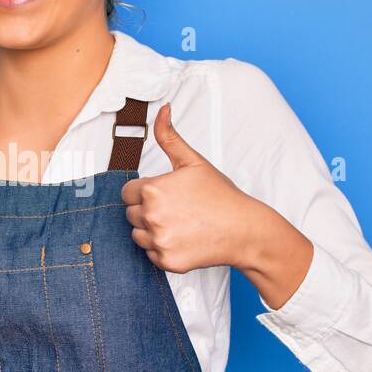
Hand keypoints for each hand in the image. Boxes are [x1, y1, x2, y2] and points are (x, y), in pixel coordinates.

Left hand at [121, 102, 263, 273]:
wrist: (244, 229)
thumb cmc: (220, 195)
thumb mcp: (194, 162)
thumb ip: (170, 137)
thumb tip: (163, 109)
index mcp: (153, 190)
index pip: (127, 192)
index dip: (145, 192)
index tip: (165, 194)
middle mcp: (152, 216)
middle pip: (131, 214)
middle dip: (148, 211)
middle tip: (177, 209)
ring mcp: (158, 241)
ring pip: (138, 235)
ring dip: (152, 230)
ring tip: (180, 224)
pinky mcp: (166, 261)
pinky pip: (151, 254)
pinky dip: (163, 249)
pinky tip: (184, 239)